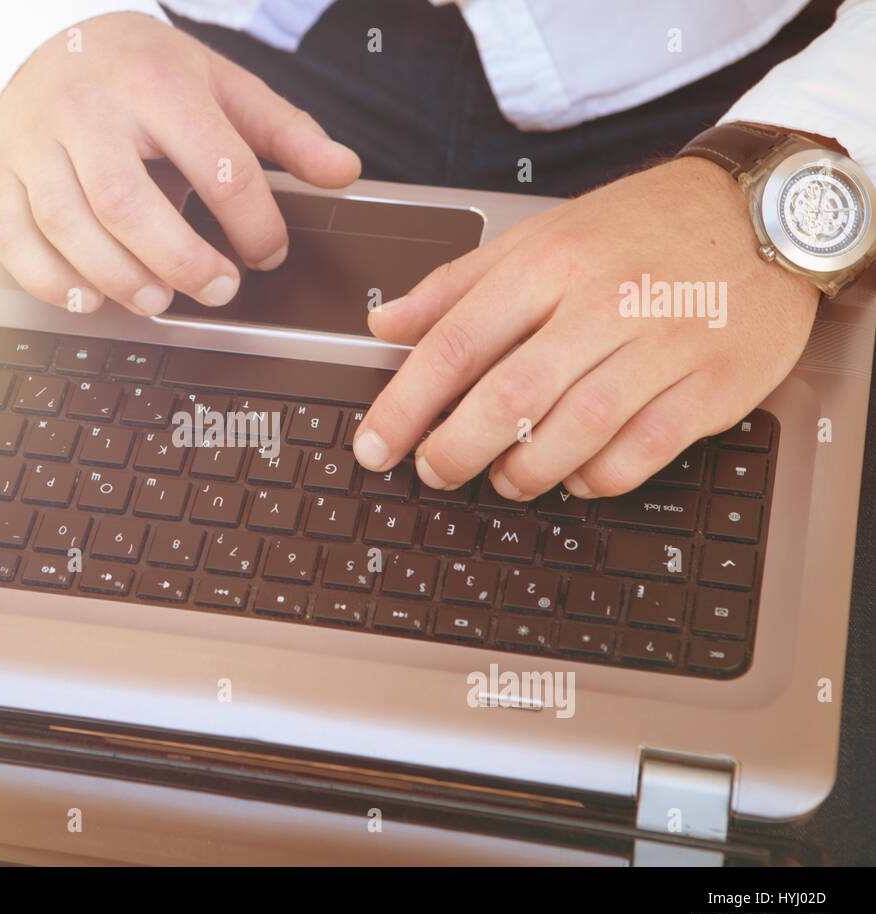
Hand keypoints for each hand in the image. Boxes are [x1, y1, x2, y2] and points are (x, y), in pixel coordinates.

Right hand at [0, 12, 360, 315]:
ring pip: (69, 228)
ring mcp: (32, 142)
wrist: (47, 36)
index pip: (216, 163)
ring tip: (161, 301)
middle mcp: (85, 108)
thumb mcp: (220, 86)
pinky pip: (16, 242)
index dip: (253, 222)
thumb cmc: (143, 73)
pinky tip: (93, 299)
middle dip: (183, 262)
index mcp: (154, 80)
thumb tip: (344, 171)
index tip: (267, 252)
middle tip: (221, 290)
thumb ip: (284, 133)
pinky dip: (54, 284)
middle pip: (129, 204)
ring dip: (121, 280)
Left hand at [353, 157, 819, 498]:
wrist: (764, 211)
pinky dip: (594, 478)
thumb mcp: (540, 236)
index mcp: (551, 263)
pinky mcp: (714, 386)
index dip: (404, 405)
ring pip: (574, 434)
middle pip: (510, 399)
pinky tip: (573, 473)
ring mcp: (664, 346)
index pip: (456, 342)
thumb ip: (456, 285)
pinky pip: (640, 454)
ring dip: (522, 472)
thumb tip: (383, 323)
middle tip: (434, 470)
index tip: (374, 446)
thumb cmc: (641, 228)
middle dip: (455, 451)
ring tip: (502, 476)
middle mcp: (604, 303)